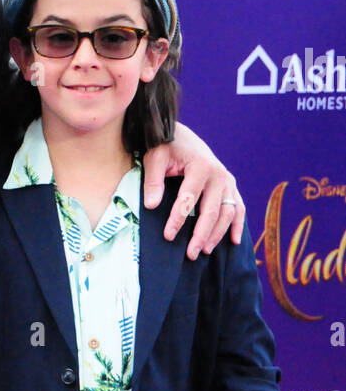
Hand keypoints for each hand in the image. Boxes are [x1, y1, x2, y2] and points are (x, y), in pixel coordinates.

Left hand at [141, 121, 244, 256]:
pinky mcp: (230, 186)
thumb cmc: (166, 146)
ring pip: (227, 213)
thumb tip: (152, 205)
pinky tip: (233, 242)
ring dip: (217, 234)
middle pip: (211, 211)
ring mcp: (227, 181)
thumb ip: (153, 180)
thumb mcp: (155, 157)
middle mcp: (219, 175)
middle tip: (191, 254)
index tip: (168, 236)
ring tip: (204, 250)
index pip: (188, 199)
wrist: (182, 135)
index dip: (177, 219)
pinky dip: (238, 225)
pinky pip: (239, 208)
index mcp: (200, 167)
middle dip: (201, 234)